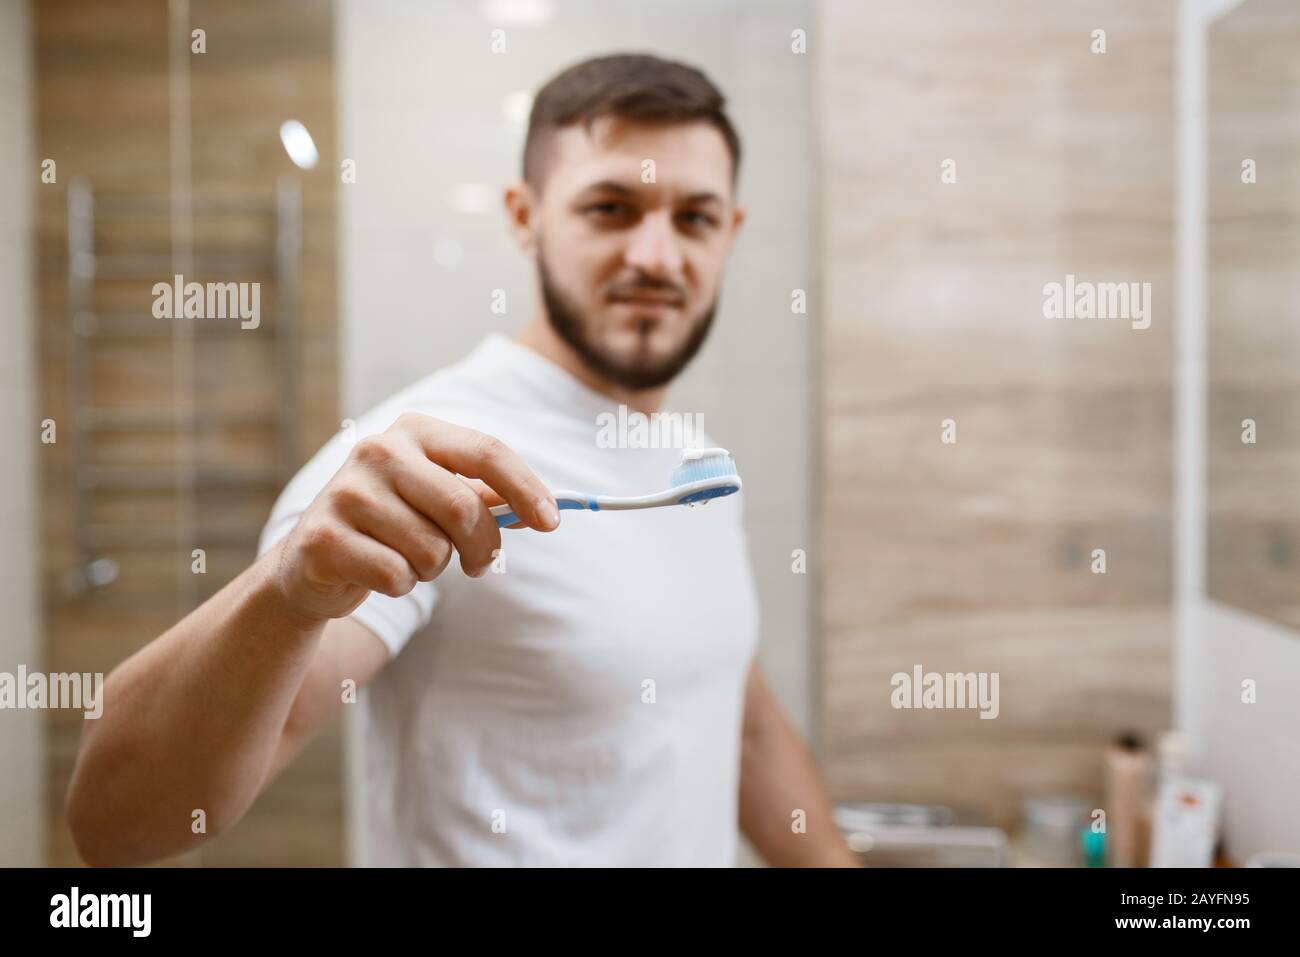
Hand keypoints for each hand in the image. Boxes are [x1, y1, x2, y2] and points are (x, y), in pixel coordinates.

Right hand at [270, 413, 558, 622]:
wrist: (312, 561)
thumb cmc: (391, 526)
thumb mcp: (437, 499)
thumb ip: (485, 497)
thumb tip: (544, 509)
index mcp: (415, 432)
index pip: (486, 452)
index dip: (526, 489)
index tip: (552, 523)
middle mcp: (378, 451)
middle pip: (465, 508)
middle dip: (484, 548)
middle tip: (479, 565)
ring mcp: (347, 492)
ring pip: (433, 550)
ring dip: (434, 569)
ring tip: (410, 560)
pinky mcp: (323, 537)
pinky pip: (397, 575)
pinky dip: (402, 586)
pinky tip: (380, 574)